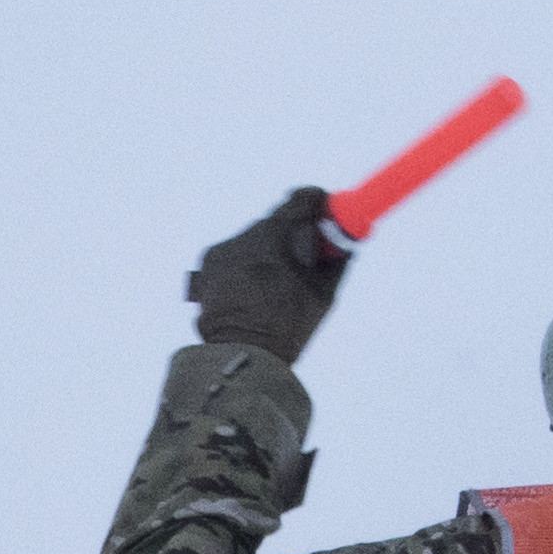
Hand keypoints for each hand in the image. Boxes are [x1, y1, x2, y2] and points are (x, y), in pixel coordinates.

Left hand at [186, 186, 347, 365]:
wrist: (242, 354)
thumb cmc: (288, 326)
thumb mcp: (324, 292)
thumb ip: (337, 261)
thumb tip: (345, 245)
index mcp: (277, 235)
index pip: (300, 199)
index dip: (316, 202)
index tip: (324, 208)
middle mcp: (246, 234)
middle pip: (276, 221)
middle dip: (291, 233)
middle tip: (304, 255)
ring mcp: (223, 248)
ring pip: (253, 238)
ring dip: (267, 250)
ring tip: (274, 283)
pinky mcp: (207, 263)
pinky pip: (233, 253)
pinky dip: (245, 264)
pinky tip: (252, 288)